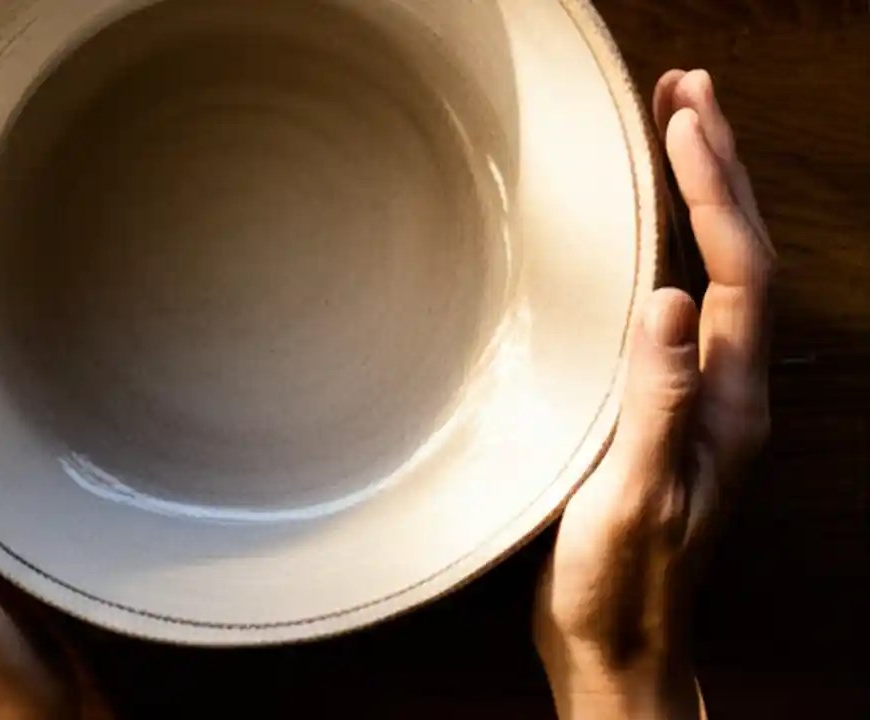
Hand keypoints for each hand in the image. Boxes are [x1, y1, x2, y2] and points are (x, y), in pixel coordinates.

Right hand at [533, 70, 774, 718]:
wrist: (618, 640)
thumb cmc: (624, 581)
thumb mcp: (638, 497)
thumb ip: (658, 403)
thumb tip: (668, 299)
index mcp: (730, 402)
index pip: (736, 271)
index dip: (713, 190)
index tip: (683, 118)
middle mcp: (727, 387)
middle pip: (740, 255)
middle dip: (719, 166)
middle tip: (688, 90)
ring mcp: (699, 393)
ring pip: (716, 271)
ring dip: (703, 195)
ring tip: (678, 128)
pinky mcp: (666, 403)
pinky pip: (683, 300)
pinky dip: (672, 243)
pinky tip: (649, 228)